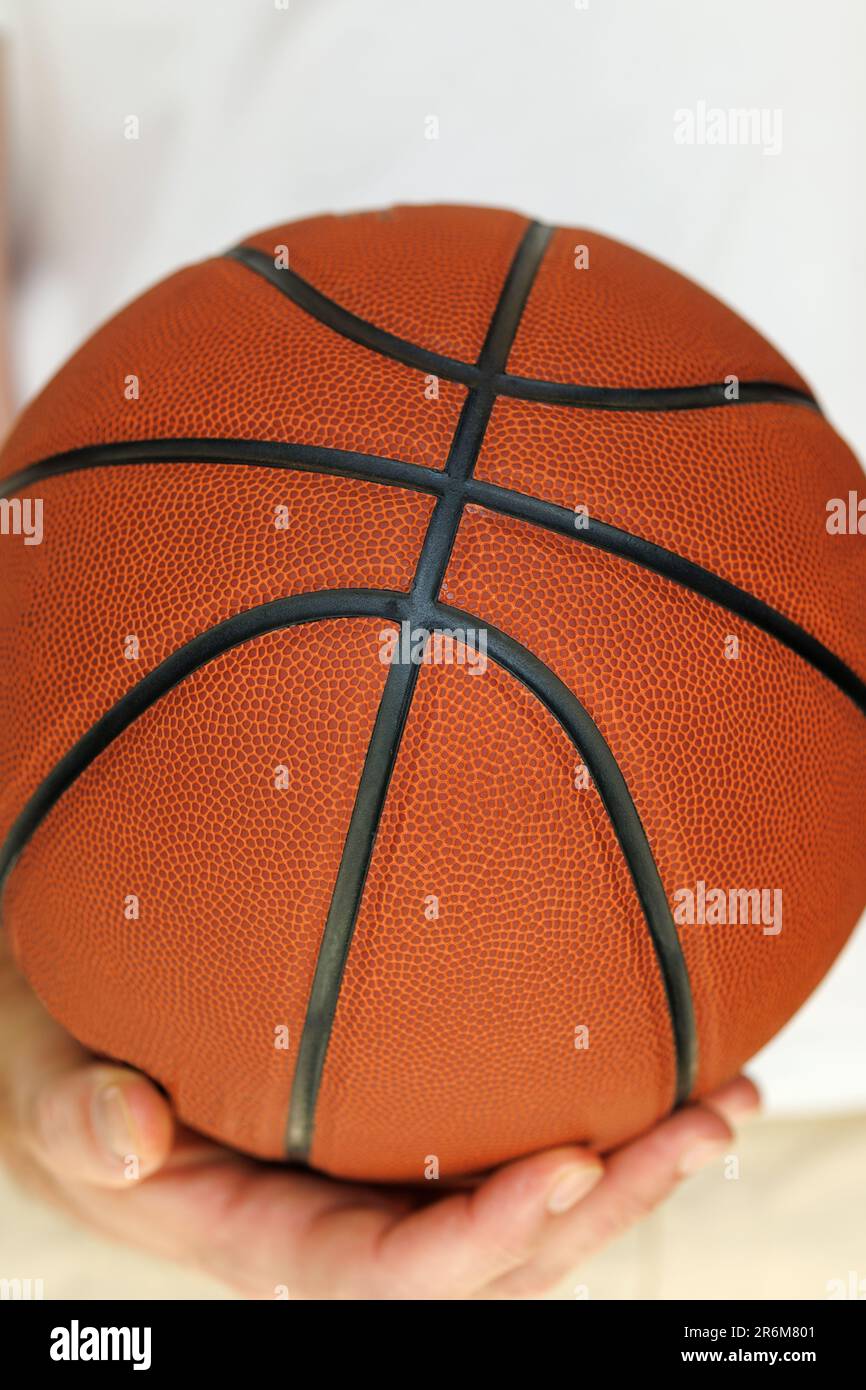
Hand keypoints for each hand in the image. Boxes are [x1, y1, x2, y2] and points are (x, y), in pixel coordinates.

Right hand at [0, 930, 758, 1299]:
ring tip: (726, 1104)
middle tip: (705, 1123)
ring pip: (535, 1225)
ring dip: (636, 1172)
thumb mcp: (64, 1096)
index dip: (482, 1237)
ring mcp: (395, 1203)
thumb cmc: (89, 1087)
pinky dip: (601, 1139)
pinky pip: (516, 1169)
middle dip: (611, 1202)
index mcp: (276, 1242)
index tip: (564, 1167)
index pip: (392, 1273)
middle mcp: (354, 1238)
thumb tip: (129, 1131)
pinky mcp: (416, 1158)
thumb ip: (82, 1120)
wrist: (113, 1087)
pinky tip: (663, 1087)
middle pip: (504, 1261)